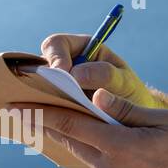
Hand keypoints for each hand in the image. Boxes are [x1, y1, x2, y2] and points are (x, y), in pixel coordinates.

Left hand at [9, 90, 167, 167]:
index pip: (70, 124)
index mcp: (119, 145)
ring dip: (91, 144)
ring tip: (108, 135)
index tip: (16, 107)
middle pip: (73, 141)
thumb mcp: (164, 121)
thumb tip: (97, 95)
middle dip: (54, 126)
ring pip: (90, 158)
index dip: (40, 113)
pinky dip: (108, 163)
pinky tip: (133, 161)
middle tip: (35, 113)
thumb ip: (127, 110)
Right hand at [39, 32, 158, 109]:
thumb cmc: (129, 93)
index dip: (56, 56)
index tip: (63, 72)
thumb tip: (76, 74)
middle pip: (38, 66)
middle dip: (41, 80)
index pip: (57, 43)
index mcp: (81, 49)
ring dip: (37, 99)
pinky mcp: (51, 107)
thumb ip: (106, 74)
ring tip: (44, 112)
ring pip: (34, 88)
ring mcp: (55, 87)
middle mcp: (63, 66)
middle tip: (52, 96)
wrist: (133, 119)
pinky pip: (38, 107)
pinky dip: (39, 114)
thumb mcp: (124, 82)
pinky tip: (42, 124)